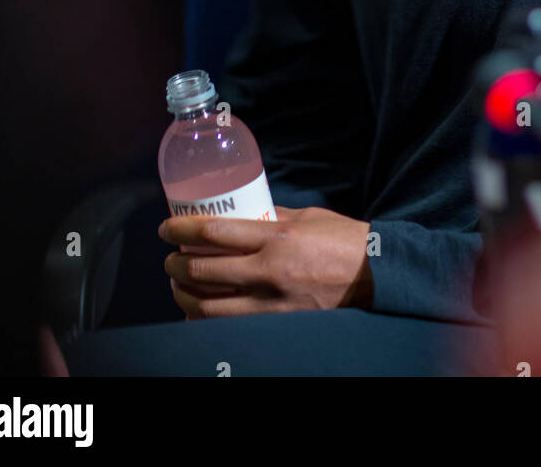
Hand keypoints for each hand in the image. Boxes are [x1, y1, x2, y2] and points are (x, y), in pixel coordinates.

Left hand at [159, 204, 373, 316]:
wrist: (375, 273)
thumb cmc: (342, 239)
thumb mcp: (305, 216)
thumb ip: (271, 216)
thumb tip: (241, 215)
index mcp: (275, 237)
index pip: (214, 233)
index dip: (181, 231)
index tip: (165, 229)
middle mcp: (268, 271)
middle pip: (204, 271)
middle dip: (176, 266)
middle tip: (169, 260)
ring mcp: (272, 303)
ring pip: (210, 306)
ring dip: (185, 296)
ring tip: (178, 287)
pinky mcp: (277, 324)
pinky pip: (229, 326)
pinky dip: (205, 321)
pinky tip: (197, 313)